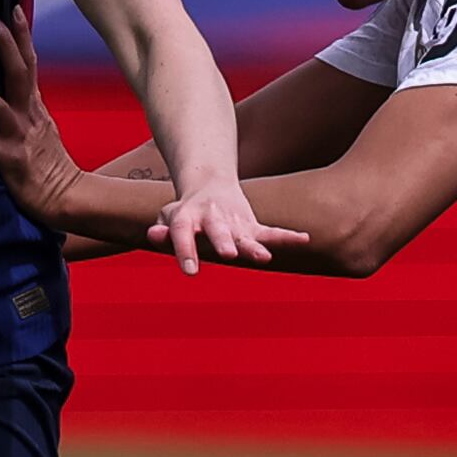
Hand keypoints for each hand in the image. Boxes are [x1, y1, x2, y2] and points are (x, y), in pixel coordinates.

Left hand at [0, 11, 85, 230]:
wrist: (66, 196)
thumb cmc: (48, 162)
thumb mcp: (42, 125)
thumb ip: (26, 102)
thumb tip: (13, 80)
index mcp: (34, 106)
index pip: (30, 63)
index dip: (22, 36)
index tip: (12, 9)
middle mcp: (29, 116)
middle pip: (20, 74)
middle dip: (6, 46)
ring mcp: (20, 138)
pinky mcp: (11, 161)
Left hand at [147, 173, 289, 274]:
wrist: (209, 184)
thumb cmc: (185, 211)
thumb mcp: (168, 217)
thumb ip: (161, 229)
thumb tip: (152, 235)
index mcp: (188, 216)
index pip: (183, 233)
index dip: (185, 250)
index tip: (191, 272)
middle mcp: (213, 218)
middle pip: (218, 231)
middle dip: (224, 242)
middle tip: (229, 255)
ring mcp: (234, 222)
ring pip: (246, 236)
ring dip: (254, 247)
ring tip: (265, 259)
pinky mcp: (252, 226)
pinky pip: (271, 233)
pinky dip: (287, 236)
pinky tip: (304, 239)